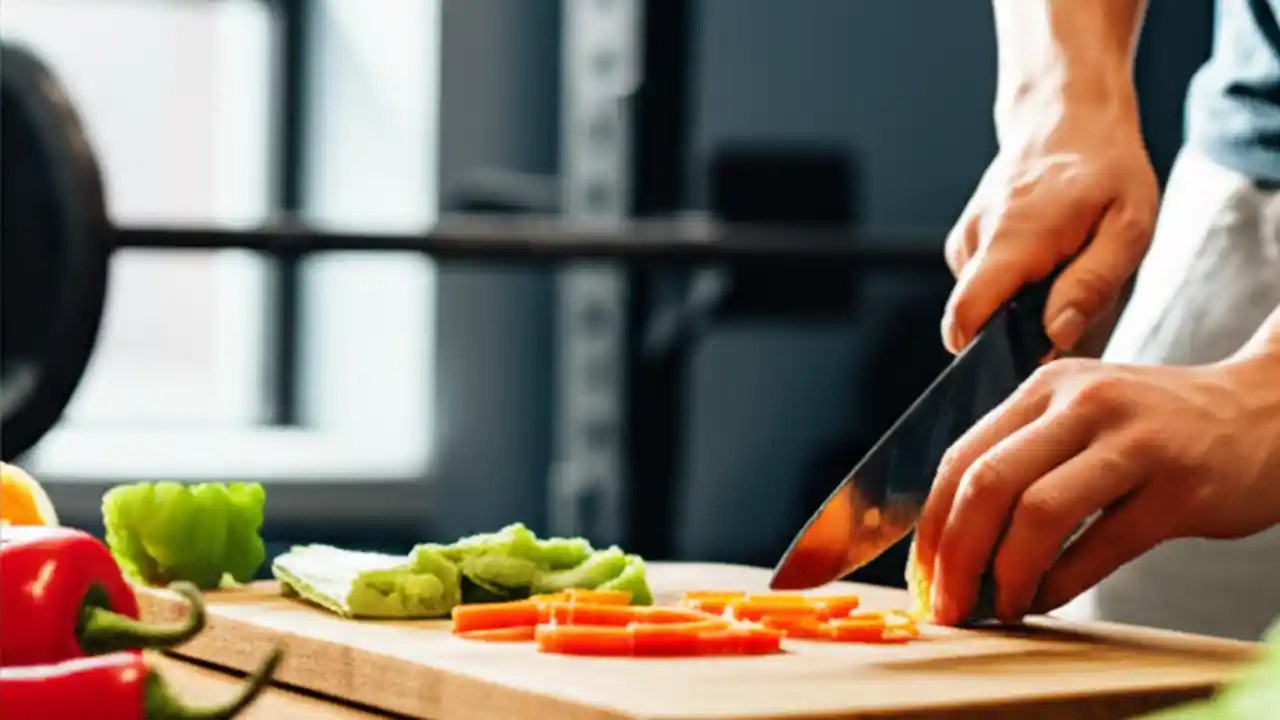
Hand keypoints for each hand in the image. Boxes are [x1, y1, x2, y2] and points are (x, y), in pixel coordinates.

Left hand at [913, 353, 1279, 624]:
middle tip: (946, 606)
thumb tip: (951, 541)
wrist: (1265, 413)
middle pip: (987, 484)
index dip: (930, 528)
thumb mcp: (1080, 415)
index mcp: (1044, 388)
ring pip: (1038, 514)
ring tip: (996, 608)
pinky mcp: (1179, 489)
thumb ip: (1020, 458)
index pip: (960, 459)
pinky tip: (1044, 602)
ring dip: (1005, 575)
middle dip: (954, 556)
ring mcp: (1133, 443)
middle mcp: (1082, 405)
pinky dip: (1061, 585)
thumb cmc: (1156, 428)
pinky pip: (1100, 547)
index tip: (922, 578)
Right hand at [941, 93, 1159, 354]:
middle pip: (978, 317)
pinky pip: (985, 283)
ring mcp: (966, 238)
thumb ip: (1092, 285)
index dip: (982, 350)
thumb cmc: (1106, 172)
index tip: (1021, 354)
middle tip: (1067, 298)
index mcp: (1015, 239)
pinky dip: (1013, 283)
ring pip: (986, 302)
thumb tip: (1057, 335)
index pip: (966, 314)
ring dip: (1021, 302)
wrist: (1067, 119)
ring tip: (1060, 266)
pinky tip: (1042, 256)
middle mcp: (978, 239)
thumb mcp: (1128, 227)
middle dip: (1018, 327)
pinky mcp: (965, 240)